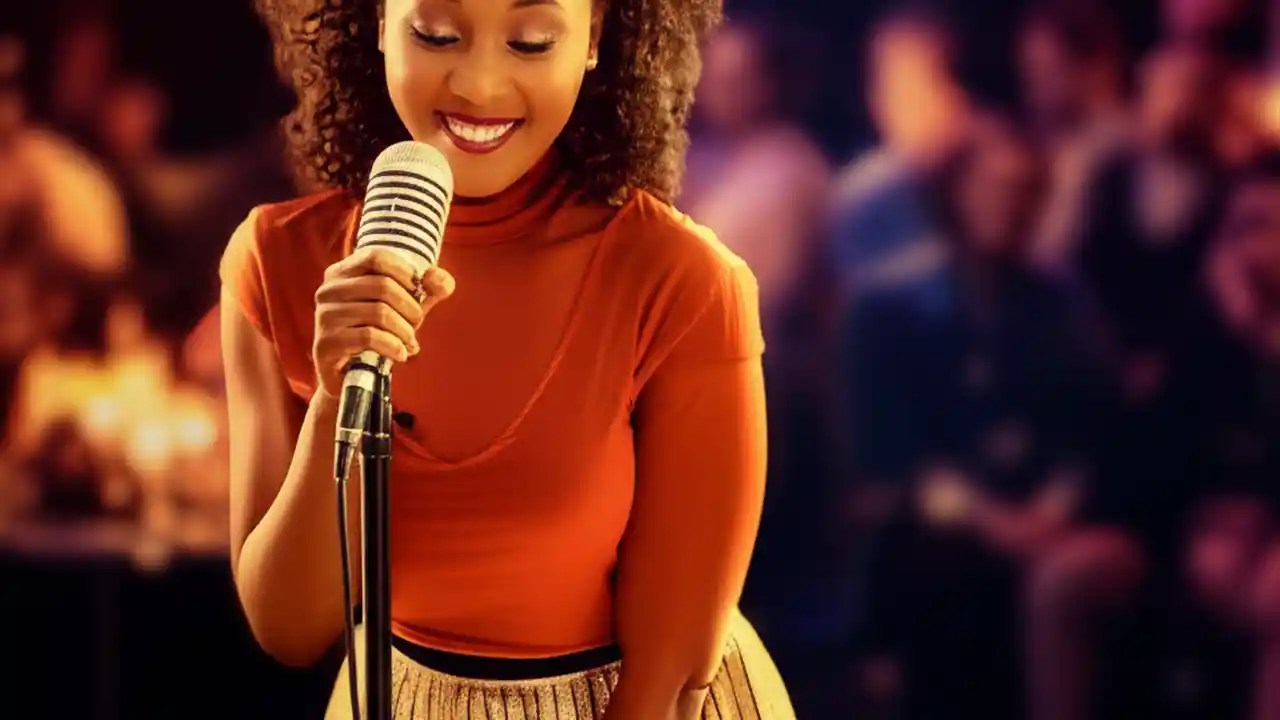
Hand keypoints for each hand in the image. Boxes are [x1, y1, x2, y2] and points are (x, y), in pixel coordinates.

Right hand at [312, 247, 455, 397]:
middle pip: (382, 285)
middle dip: (410, 307)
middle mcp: (329, 290)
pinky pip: (369, 336)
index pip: (376, 256)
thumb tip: (437, 277)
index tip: (417, 291)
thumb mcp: (408, 307)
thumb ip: (430, 288)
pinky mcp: (326, 343)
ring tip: (410, 342)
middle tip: (416, 324)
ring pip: (379, 312)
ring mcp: (324, 316)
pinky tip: (401, 354)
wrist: (352, 376)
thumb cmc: (381, 332)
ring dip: (404, 331)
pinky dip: (393, 346)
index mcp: (343, 272)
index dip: (404, 272)